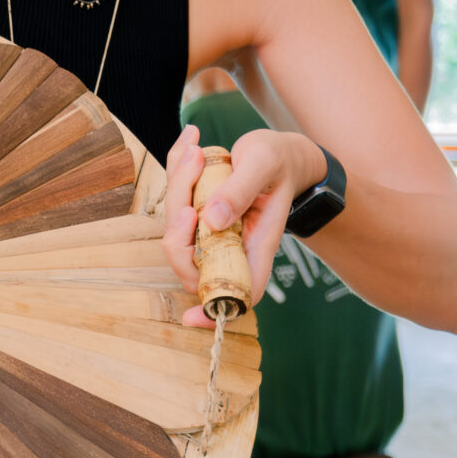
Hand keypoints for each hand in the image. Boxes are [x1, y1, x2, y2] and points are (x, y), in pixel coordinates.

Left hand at [162, 122, 325, 328]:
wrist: (281, 152)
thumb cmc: (280, 161)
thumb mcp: (265, 165)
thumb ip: (240, 191)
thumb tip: (211, 220)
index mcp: (255, 244)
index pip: (236, 292)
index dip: (213, 310)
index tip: (191, 317)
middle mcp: (230, 243)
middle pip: (190, 258)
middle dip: (179, 217)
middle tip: (193, 167)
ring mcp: (211, 230)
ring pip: (177, 225)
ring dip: (178, 181)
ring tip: (196, 146)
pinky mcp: (197, 212)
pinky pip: (175, 198)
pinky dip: (176, 168)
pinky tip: (191, 140)